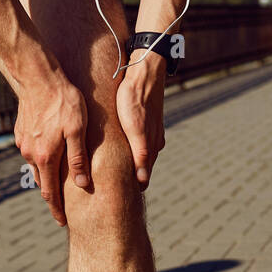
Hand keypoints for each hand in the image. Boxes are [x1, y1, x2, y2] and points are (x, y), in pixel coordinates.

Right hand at [13, 70, 89, 225]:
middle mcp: (31, 154)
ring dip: (46, 179)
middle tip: (63, 209)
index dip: (57, 210)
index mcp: (45, 157)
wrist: (38, 77)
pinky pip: (32, 153)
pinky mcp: (20, 133)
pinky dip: (41, 161)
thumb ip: (78, 158)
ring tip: (58, 186)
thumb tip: (82, 185)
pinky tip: (50, 159)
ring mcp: (23, 144)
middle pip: (42, 183)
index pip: (50, 193)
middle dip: (52, 198)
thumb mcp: (78, 129)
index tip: (63, 222)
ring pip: (37, 168)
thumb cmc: (64, 101)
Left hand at [116, 50, 166, 190]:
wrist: (146, 70)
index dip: (134, 188)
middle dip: (132, 180)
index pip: (143, 176)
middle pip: (143, 168)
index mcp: (150, 146)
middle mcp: (154, 141)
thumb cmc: (136, 98)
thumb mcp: (135, 128)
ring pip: (142, 155)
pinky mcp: (147, 120)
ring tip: (119, 176)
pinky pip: (141, 142)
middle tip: (117, 193)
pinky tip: (127, 150)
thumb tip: (142, 180)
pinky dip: (134, 151)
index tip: (121, 201)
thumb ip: (140, 154)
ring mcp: (152, 131)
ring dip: (133, 166)